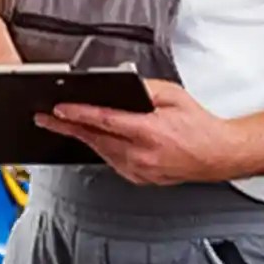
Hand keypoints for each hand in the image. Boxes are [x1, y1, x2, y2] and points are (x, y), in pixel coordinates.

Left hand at [33, 80, 244, 184]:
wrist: (218, 155)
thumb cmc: (199, 125)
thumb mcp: (172, 95)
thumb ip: (144, 88)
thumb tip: (120, 85)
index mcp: (149, 132)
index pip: (104, 121)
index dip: (78, 114)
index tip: (58, 109)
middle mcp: (142, 154)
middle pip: (94, 138)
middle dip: (67, 127)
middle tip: (45, 118)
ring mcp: (140, 170)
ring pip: (101, 151)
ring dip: (81, 137)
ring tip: (61, 125)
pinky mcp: (140, 178)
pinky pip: (112, 161)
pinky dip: (101, 148)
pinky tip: (92, 138)